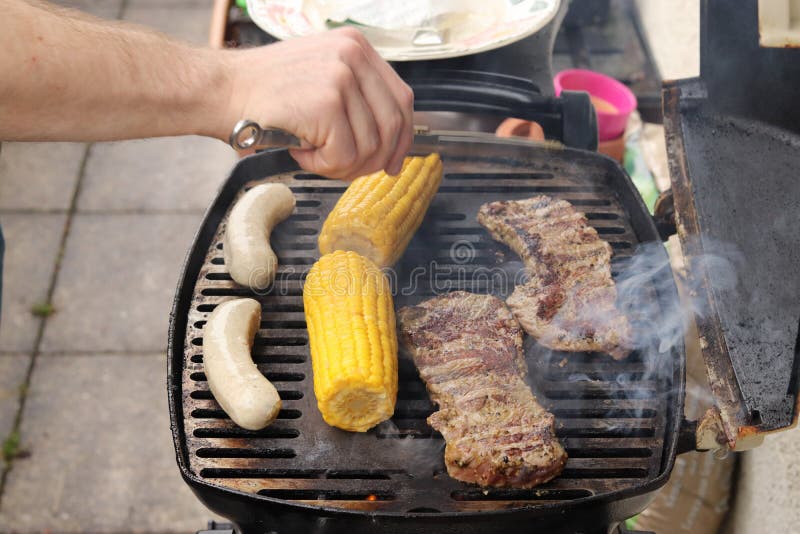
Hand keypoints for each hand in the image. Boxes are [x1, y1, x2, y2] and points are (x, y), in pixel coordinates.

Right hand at [221, 28, 413, 178]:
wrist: (223, 91)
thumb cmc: (265, 93)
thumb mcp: (319, 77)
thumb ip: (355, 96)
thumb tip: (389, 142)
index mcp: (356, 46)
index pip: (401, 98)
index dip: (403, 137)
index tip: (394, 160)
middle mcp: (353, 56)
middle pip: (392, 124)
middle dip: (376, 160)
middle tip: (348, 170)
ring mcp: (341, 77)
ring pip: (369, 147)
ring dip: (340, 165)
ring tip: (311, 154)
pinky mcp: (328, 102)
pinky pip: (345, 156)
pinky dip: (322, 165)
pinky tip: (301, 151)